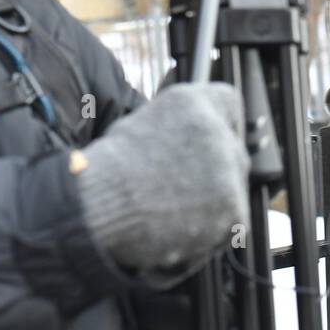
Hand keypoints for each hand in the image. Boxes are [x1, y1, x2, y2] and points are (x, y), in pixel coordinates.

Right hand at [77, 83, 250, 273]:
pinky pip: (232, 218)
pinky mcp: (233, 206)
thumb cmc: (108, 172)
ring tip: (172, 207)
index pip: (228, 103)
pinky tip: (181, 225)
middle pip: (234, 149)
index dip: (221, 123)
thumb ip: (180, 123)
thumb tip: (199, 133)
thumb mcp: (141, 124)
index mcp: (191, 102)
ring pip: (234, 185)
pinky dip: (212, 227)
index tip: (214, 139)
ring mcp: (228, 169)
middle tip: (181, 185)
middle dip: (214, 169)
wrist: (95, 208)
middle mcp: (217, 130)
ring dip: (212, 199)